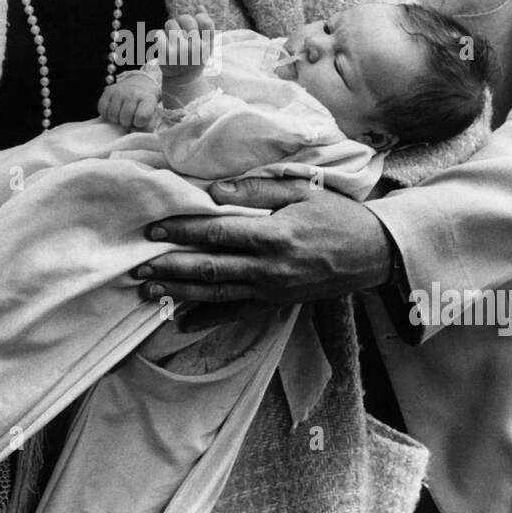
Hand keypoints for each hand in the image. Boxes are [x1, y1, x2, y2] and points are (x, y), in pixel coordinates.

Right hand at [98, 73, 158, 130]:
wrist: (139, 87)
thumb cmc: (144, 106)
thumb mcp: (152, 116)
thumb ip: (147, 128)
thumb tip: (133, 132)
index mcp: (148, 99)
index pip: (141, 117)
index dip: (139, 124)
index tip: (139, 121)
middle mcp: (133, 93)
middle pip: (125, 119)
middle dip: (127, 123)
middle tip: (130, 118)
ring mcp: (119, 91)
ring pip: (113, 116)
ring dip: (117, 120)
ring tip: (122, 115)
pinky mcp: (107, 91)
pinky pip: (103, 110)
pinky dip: (107, 114)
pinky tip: (115, 111)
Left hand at [134, 179, 392, 304]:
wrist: (373, 253)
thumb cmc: (337, 215)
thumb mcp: (302, 190)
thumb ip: (256, 190)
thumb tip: (213, 191)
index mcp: (274, 235)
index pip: (217, 233)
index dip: (182, 231)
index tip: (154, 229)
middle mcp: (269, 268)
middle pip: (210, 268)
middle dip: (170, 267)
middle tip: (138, 266)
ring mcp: (272, 290)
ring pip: (216, 294)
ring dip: (180, 293)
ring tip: (148, 291)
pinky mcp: (276, 304)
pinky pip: (236, 314)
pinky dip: (208, 319)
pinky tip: (182, 322)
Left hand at [160, 9, 214, 81]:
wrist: (182, 80)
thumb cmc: (194, 58)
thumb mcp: (205, 44)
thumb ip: (205, 25)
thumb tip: (200, 6)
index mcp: (207, 45)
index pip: (205, 21)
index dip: (199, 17)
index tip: (195, 23)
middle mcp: (196, 48)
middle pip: (187, 19)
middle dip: (181, 20)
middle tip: (180, 27)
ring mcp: (181, 51)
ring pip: (171, 23)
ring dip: (170, 27)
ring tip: (172, 36)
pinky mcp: (166, 54)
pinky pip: (159, 33)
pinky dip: (160, 36)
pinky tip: (164, 43)